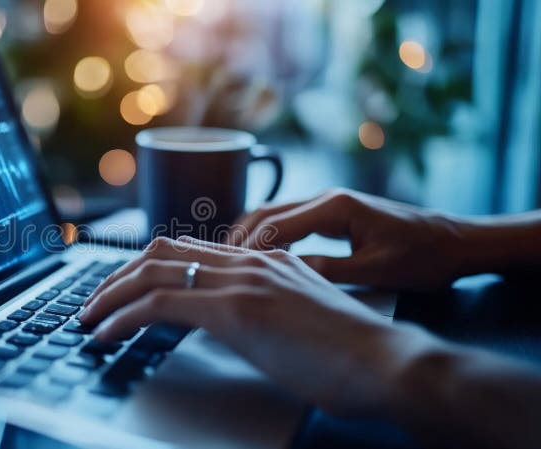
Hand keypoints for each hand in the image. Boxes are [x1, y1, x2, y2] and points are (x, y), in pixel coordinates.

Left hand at [80, 236, 416, 413]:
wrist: (385, 361)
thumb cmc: (351, 352)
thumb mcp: (298, 319)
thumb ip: (263, 309)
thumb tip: (230, 322)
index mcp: (264, 259)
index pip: (188, 248)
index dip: (145, 265)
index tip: (123, 288)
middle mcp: (249, 260)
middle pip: (161, 251)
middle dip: (118, 277)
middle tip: (94, 302)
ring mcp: (242, 281)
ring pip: (153, 271)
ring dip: (111, 295)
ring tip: (88, 318)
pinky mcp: (236, 310)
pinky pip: (161, 303)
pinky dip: (123, 317)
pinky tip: (107, 333)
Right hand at [227, 189, 466, 289]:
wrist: (454, 242)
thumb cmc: (421, 257)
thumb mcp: (375, 270)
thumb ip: (328, 270)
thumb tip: (284, 273)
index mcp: (335, 206)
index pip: (276, 224)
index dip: (250, 248)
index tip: (230, 271)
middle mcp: (327, 199)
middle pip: (267, 212)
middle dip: (240, 237)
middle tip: (219, 265)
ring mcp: (329, 204)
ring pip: (275, 214)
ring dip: (251, 235)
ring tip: (231, 263)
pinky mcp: (334, 215)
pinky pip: (290, 221)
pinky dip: (269, 236)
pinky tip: (261, 258)